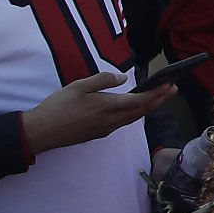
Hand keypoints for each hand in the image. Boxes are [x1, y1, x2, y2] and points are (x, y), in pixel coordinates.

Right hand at [23, 73, 172, 154]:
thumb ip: (102, 80)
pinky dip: (134, 114)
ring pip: (133, 119)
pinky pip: (123, 123)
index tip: (170, 86)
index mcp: (108, 107)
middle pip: (142, 111)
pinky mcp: (99, 134)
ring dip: (148, 108)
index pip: (140, 101)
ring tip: (158, 97)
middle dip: (159, 100)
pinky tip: (134, 108)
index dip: (157, 94)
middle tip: (172, 89)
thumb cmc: (58, 107)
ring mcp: (106, 129)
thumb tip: (122, 78)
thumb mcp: (79, 86)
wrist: (41, 132)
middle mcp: (111, 121)